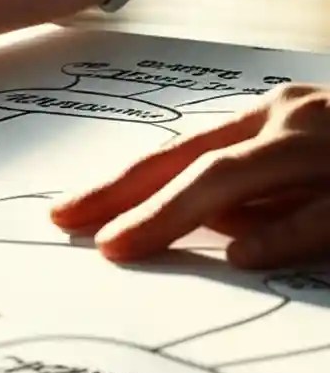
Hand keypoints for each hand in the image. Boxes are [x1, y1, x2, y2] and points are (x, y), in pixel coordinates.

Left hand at [50, 84, 329, 268]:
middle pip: (193, 162)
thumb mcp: (303, 155)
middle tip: (75, 230)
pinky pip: (320, 212)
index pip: (179, 153)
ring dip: (172, 211)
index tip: (68, 212)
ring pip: (235, 177)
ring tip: (122, 243)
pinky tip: (239, 256)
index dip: (120, 184)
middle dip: (126, 196)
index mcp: (269, 116)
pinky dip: (279, 232)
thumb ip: (252, 186)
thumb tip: (201, 220)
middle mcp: (290, 122)